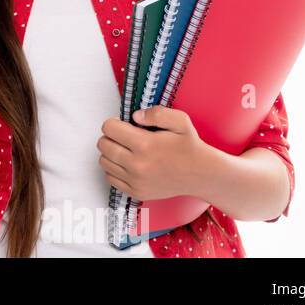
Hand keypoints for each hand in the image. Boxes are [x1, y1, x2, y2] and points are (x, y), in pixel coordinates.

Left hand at [97, 106, 215, 201]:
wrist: (202, 174)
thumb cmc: (190, 147)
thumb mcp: (180, 120)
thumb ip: (156, 113)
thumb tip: (135, 116)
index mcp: (145, 145)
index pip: (109, 128)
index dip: (114, 123)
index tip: (124, 125)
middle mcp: (137, 165)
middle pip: (103, 145)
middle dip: (110, 136)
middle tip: (124, 136)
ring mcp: (135, 181)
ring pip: (104, 161)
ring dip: (111, 152)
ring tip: (126, 149)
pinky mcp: (136, 192)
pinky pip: (110, 177)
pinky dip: (114, 169)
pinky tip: (127, 163)